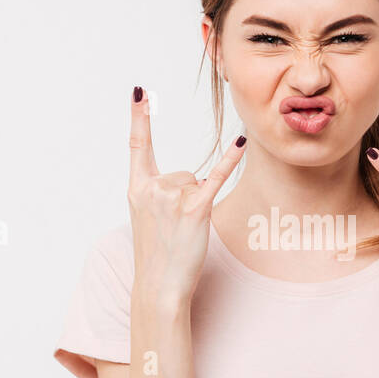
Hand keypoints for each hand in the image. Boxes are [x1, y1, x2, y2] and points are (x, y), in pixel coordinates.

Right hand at [127, 86, 246, 302]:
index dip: (139, 117)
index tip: (139, 91)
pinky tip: (241, 143)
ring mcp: (173, 198)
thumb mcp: (147, 218)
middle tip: (174, 228)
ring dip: (197, 204)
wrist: (159, 286)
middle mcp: (152, 188)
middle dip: (186, 197)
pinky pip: (216, 179)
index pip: (138, 145)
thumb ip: (162, 191)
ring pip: (196, 183)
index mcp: (136, 189)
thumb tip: (191, 179)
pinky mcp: (196, 210)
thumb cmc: (157, 255)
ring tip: (184, 231)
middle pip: (183, 172)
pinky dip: (230, 162)